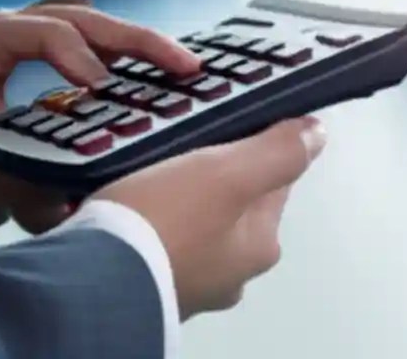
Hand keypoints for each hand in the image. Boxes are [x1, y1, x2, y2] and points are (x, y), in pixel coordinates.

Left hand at [0, 0, 199, 234]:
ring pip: (100, 25)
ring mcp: (37, 32)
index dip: (77, 52)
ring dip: (144, 44)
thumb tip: (94, 191)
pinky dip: (133, 53)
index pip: (43, 31)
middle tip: (183, 65)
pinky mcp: (57, 48)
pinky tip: (167, 67)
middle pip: (84, 19)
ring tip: (187, 65)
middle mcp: (14, 25)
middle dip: (137, 40)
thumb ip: (41, 176)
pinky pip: (101, 39)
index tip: (103, 87)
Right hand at [93, 116, 326, 319]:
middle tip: (177, 143)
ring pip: (191, 221)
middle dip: (208, 173)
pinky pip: (154, 238)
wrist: (89, 279)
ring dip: (173, 195)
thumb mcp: (228, 173)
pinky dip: (146, 219)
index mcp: (259, 248)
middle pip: (230, 203)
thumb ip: (278, 151)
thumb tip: (317, 133)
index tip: (222, 121)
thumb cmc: (165, 220)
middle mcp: (230, 274)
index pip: (272, 181)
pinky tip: (126, 200)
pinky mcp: (146, 285)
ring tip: (145, 166)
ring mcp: (187, 284)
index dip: (253, 145)